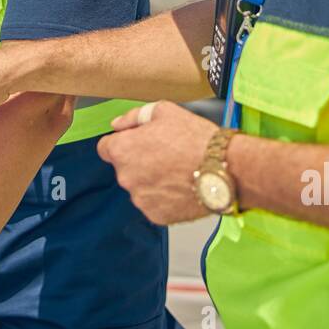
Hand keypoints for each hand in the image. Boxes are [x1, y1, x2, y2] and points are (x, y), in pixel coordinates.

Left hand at [98, 101, 216, 224]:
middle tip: (166, 154)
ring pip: (139, 187)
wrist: (223, 170)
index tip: (138, 142)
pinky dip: (164, 198)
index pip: (105, 148)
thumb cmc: (195, 139)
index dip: (122, 142)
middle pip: (124, 168)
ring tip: (178, 171)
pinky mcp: (156, 215)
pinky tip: (181, 187)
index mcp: (122, 150)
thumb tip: (116, 125)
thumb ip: (133, 117)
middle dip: (139, 161)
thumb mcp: (165, 112)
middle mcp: (125, 178)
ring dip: (151, 180)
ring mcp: (140, 199)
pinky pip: (154, 204)